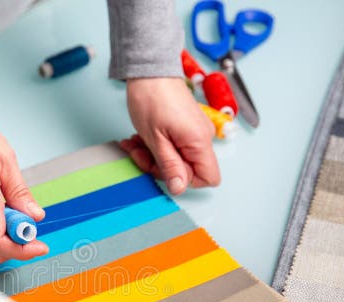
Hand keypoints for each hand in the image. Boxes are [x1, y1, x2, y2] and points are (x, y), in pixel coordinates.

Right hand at [0, 114, 47, 263]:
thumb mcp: (4, 158)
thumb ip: (19, 191)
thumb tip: (34, 215)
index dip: (22, 251)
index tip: (39, 245)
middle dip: (19, 244)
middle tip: (32, 223)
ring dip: (12, 233)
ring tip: (22, 209)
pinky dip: (4, 225)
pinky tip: (11, 206)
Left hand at [122, 77, 220, 194]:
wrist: (150, 70)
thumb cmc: (151, 98)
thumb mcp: (155, 139)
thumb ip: (169, 165)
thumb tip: (180, 188)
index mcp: (199, 141)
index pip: (208, 178)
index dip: (184, 180)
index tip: (162, 168)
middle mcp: (203, 137)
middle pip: (187, 170)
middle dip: (159, 166)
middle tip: (139, 153)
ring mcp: (195, 131)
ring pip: (177, 159)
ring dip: (153, 156)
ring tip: (134, 142)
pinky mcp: (186, 127)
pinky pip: (174, 146)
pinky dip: (157, 146)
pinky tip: (140, 138)